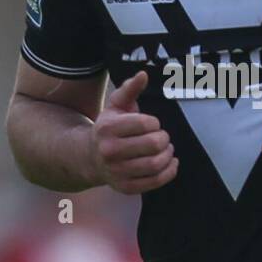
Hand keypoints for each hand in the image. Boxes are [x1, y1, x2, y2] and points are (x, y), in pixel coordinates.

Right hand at [90, 70, 177, 193]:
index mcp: (108, 128)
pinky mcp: (125, 187)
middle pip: (154, 145)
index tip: (152, 124)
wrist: (90, 157)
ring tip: (167, 149)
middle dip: (164, 139)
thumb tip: (144, 74)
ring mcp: (117, 171)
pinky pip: (155, 182)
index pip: (146, 124)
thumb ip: (130, 89)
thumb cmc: (109, 128)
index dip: (155, 123)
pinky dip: (169, 172)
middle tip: (163, 137)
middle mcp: (110, 151)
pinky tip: (171, 163)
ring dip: (168, 155)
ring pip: (155, 164)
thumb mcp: (116, 106)